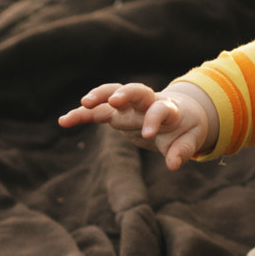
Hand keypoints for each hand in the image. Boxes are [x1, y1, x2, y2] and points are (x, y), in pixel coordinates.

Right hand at [57, 80, 216, 168]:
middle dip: (125, 93)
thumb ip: (183, 150)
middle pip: (137, 91)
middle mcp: (147, 103)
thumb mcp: (190, 139)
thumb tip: (173, 165)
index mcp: (168, 109)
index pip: (161, 110)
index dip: (155, 120)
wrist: (179, 112)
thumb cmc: (185, 127)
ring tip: (83, 104)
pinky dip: (82, 113)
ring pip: (112, 94)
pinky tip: (64, 120)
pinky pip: (97, 109)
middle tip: (115, 100)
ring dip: (99, 97)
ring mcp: (130, 106)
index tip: (148, 135)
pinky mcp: (117, 112)